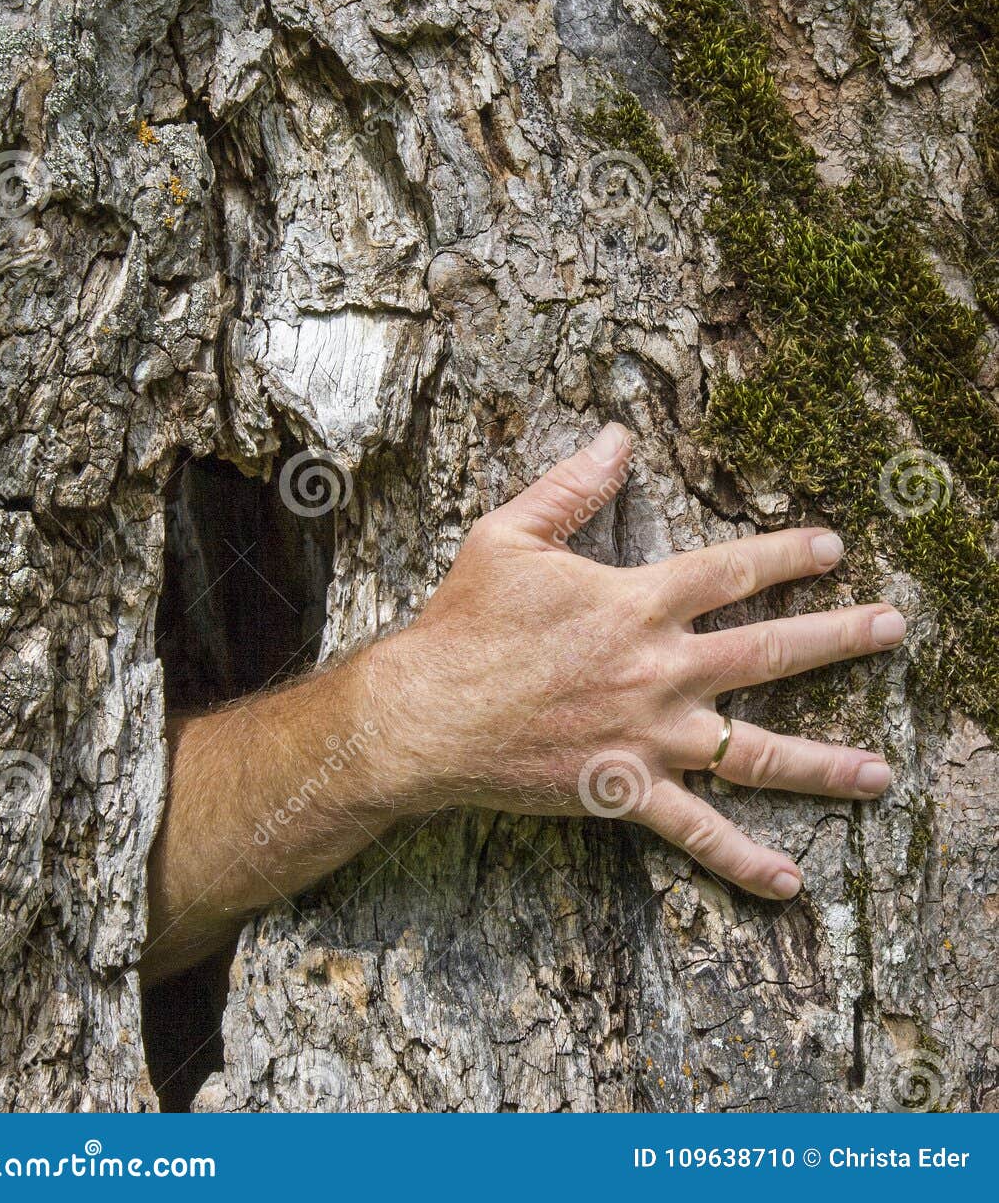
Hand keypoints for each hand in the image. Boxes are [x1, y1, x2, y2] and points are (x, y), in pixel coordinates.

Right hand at [365, 424, 903, 899]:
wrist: (424, 715)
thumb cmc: (463, 623)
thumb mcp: (509, 535)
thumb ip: (571, 486)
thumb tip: (618, 435)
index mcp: (636, 602)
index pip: (732, 572)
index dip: (788, 555)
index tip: (834, 548)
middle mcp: (659, 669)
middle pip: (771, 652)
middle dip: (840, 638)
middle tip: (895, 629)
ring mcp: (650, 736)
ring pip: (756, 751)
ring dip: (825, 762)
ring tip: (881, 772)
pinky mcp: (627, 790)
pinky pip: (697, 832)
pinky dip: (744, 860)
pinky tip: (790, 883)